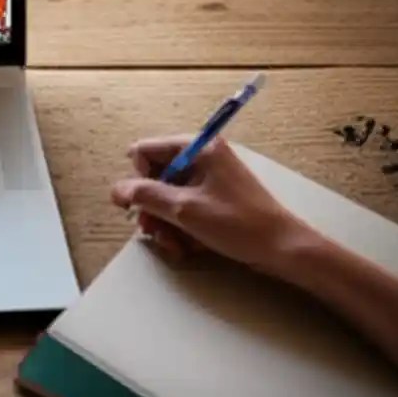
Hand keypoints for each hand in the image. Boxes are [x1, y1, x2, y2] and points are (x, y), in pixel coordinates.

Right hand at [109, 136, 313, 273]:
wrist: (281, 249)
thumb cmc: (237, 223)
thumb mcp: (184, 209)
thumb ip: (145, 195)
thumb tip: (116, 190)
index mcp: (198, 148)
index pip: (145, 150)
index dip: (137, 178)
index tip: (141, 204)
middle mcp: (202, 157)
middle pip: (155, 176)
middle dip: (151, 207)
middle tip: (153, 230)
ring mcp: (209, 179)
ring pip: (167, 196)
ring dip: (164, 222)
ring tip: (174, 245)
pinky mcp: (214, 199)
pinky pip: (184, 208)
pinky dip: (180, 227)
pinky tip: (187, 246)